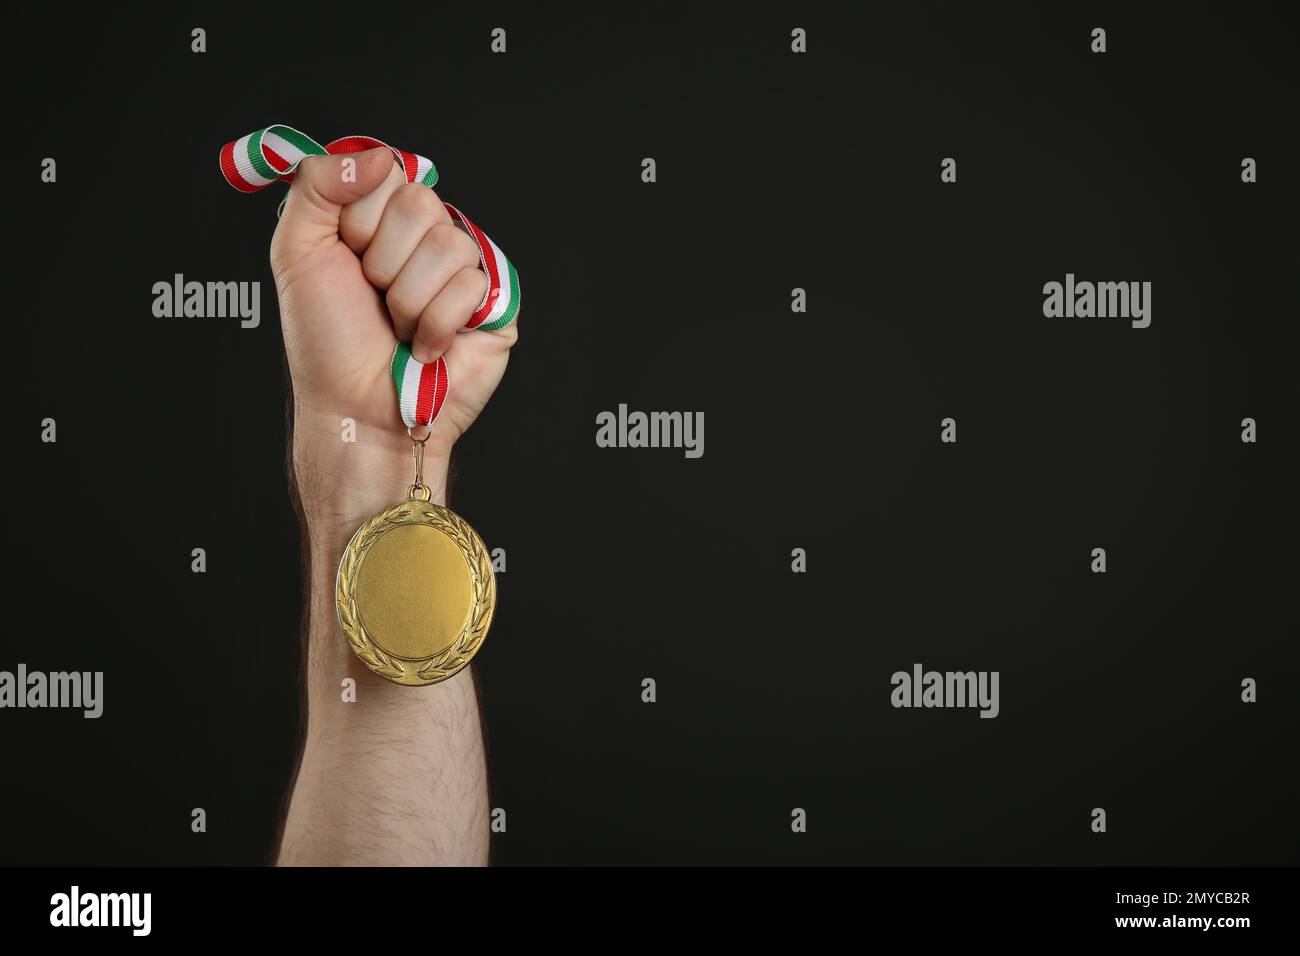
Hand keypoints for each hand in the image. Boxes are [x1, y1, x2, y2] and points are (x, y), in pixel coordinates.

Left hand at [269, 147, 517, 543]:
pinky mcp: (494, 304)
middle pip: (421, 204)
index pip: (389, 173)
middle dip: (383, 262)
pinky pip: (473, 284)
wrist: (357, 409)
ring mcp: (464, 270)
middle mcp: (426, 239)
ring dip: (409, 300)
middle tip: (373, 297)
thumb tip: (379, 156)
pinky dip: (437, 325)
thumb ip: (317, 185)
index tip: (347, 257)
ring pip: (448, 245)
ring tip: (399, 327)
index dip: (361, 219)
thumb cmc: (328, 342)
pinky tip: (426, 347)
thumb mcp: (297, 251)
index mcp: (382, 219)